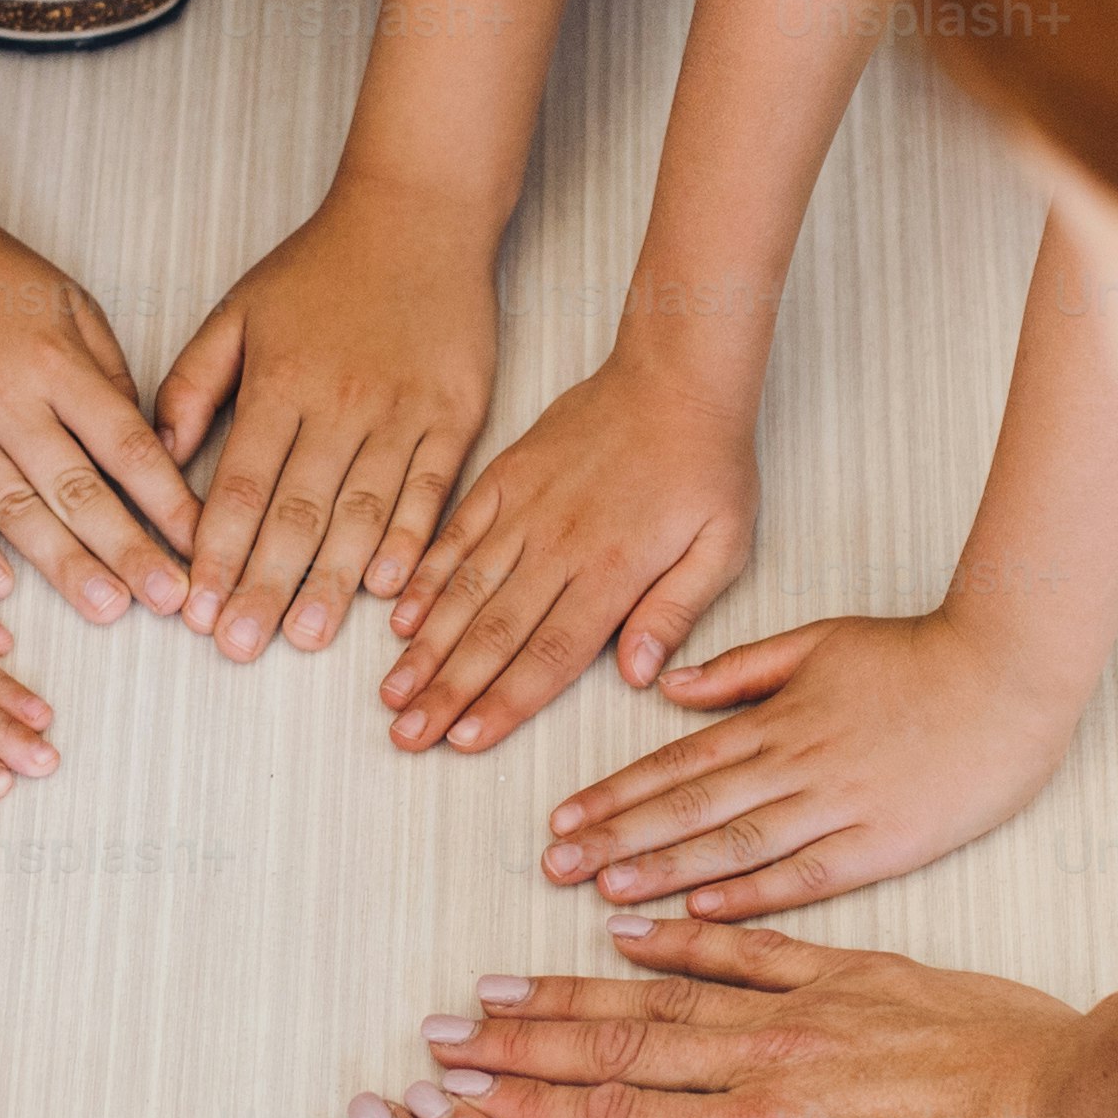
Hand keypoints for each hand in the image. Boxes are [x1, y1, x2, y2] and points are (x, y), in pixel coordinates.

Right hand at [0, 201, 198, 625]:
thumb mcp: (67, 302)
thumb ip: (108, 374)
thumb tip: (146, 445)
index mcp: (54, 362)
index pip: (126, 446)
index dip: (169, 501)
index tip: (203, 544)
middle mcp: (4, 399)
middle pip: (78, 490)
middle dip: (130, 551)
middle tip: (171, 600)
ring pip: (14, 510)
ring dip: (64, 565)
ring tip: (107, 608)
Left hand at [151, 180, 498, 666]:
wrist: (418, 216)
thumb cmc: (319, 266)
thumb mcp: (236, 312)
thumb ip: (191, 384)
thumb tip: (154, 454)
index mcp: (280, 383)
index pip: (241, 485)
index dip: (217, 553)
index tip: (196, 607)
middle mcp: (340, 404)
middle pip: (296, 513)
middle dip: (264, 587)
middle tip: (239, 646)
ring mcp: (403, 413)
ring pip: (362, 513)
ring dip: (331, 582)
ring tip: (305, 637)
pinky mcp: (456, 416)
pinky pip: (431, 492)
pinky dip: (410, 543)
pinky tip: (388, 589)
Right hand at [384, 349, 756, 751]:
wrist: (675, 376)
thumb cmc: (707, 463)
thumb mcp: (724, 545)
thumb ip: (676, 612)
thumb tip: (639, 677)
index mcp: (612, 570)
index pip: (549, 655)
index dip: (503, 703)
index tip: (465, 741)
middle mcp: (558, 545)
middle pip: (492, 635)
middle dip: (445, 693)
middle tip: (406, 736)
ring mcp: (524, 510)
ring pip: (463, 591)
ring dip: (424, 648)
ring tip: (392, 693)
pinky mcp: (504, 477)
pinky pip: (455, 535)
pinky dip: (425, 578)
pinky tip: (400, 616)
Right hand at [416, 914, 1117, 1117]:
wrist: (1086, 1111)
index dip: (529, 1111)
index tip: (461, 1100)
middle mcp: (772, 1061)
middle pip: (617, 1052)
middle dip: (520, 1046)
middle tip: (441, 1036)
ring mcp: (810, 1007)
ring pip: (664, 993)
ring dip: (574, 992)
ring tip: (497, 987)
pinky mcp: (856, 970)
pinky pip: (746, 943)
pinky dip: (678, 933)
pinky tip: (621, 927)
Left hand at [537, 607, 1091, 917]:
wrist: (1010, 673)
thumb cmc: (917, 656)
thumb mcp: (820, 640)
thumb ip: (743, 670)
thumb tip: (669, 690)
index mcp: (778, 719)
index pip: (677, 763)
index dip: (614, 794)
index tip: (562, 820)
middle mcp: (797, 765)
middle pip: (691, 807)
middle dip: (617, 839)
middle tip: (555, 868)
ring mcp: (840, 806)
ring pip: (735, 843)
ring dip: (666, 869)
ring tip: (606, 892)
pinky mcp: (884, 843)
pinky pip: (806, 874)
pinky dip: (752, 894)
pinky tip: (702, 911)